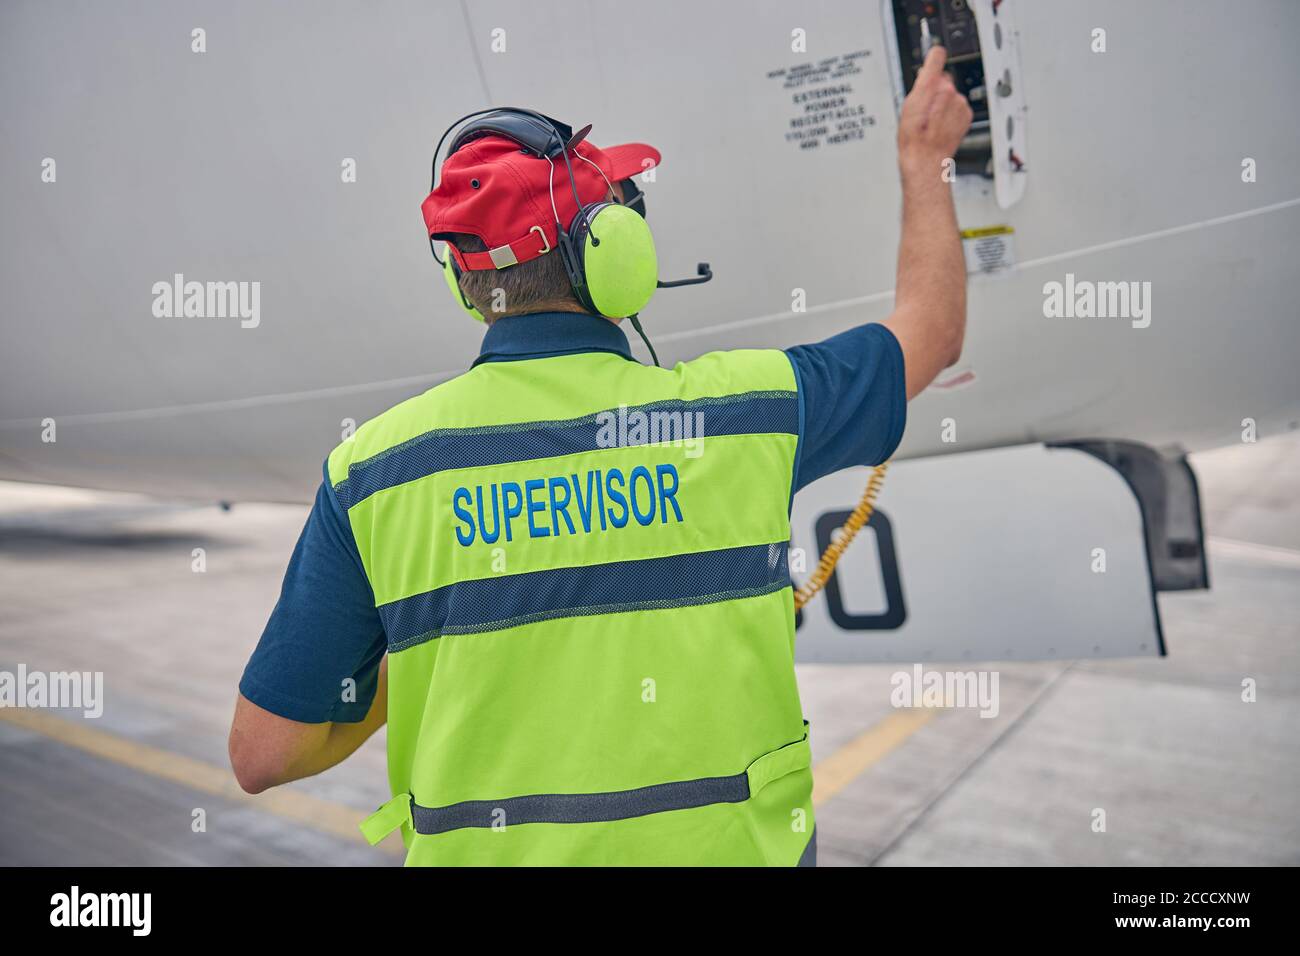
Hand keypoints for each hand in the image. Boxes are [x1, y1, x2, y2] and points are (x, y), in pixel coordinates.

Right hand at [897, 46, 973, 176]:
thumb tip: (928, 72)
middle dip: (936, 90)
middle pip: (944, 79)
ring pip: (951, 94)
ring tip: (932, 120)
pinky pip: (959, 106)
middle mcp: (948, 91)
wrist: (925, 158)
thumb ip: (920, 84)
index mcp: (930, 85)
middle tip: (925, 108)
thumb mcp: (907, 106)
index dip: (934, 56)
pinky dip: (951, 113)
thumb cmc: (914, 138)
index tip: (934, 54)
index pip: (937, 56)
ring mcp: (959, 102)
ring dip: (943, 104)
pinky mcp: (966, 113)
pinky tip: (941, 124)